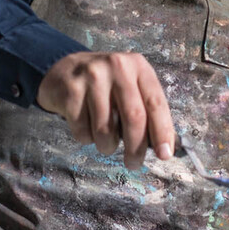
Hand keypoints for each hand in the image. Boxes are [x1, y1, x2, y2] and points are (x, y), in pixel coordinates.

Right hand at [36, 50, 175, 168]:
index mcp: (138, 66)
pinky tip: (86, 127)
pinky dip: (86, 139)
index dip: (162, 131)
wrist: (63, 70)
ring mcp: (92, 77)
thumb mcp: (130, 86)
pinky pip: (82, 131)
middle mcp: (117, 67)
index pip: (156, 103)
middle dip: (136, 148)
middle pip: (134, 117)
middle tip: (134, 163)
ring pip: (106, 129)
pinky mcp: (71, 91)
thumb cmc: (104, 85)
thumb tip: (162, 147)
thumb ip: (146, 109)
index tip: (165, 154)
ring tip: (106, 142)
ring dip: (107, 146)